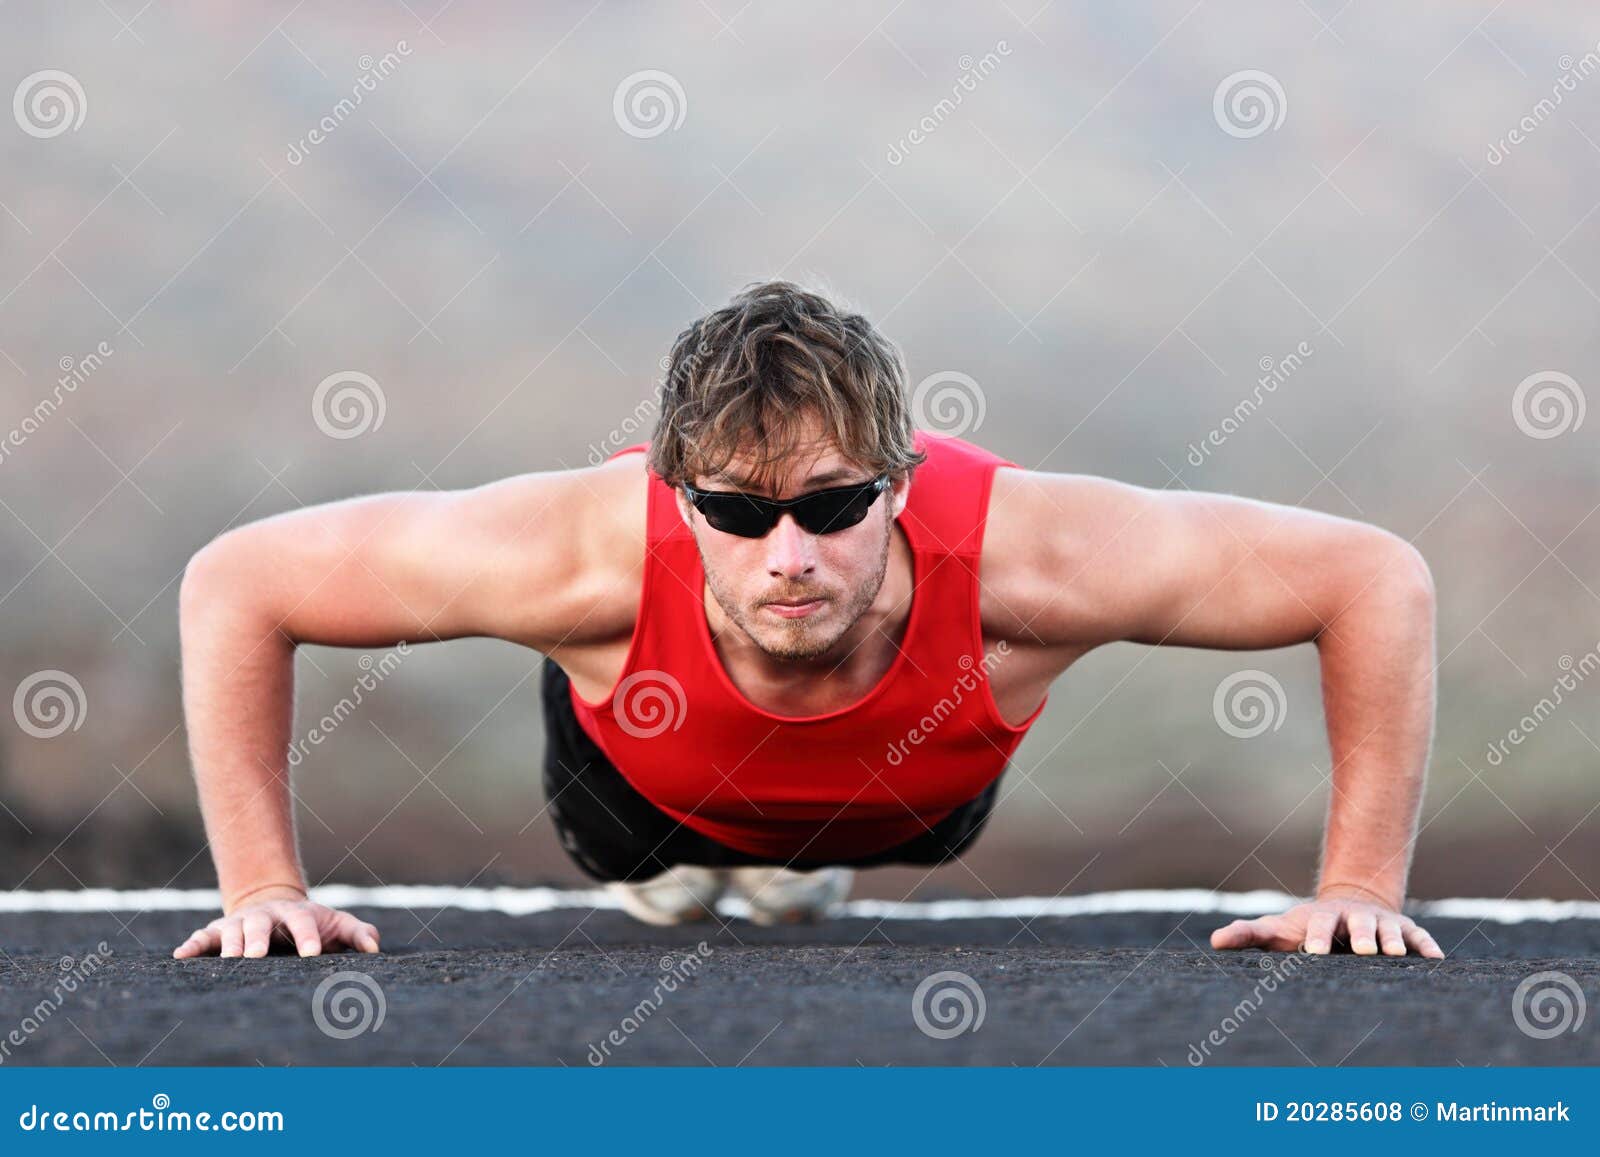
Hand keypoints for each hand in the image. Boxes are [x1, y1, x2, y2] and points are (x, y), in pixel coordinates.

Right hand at [172, 890, 380, 958]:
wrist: (277, 905)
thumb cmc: (313, 924)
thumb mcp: (337, 925)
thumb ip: (358, 933)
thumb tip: (374, 949)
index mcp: (297, 914)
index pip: (304, 923)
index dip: (308, 937)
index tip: (311, 954)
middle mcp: (266, 916)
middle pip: (261, 925)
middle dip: (258, 939)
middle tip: (255, 957)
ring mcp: (241, 922)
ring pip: (232, 931)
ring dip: (228, 945)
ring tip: (228, 961)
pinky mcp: (220, 931)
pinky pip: (205, 937)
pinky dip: (193, 944)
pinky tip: (181, 955)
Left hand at [1209, 888, 1443, 957]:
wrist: (1348, 906)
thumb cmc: (1306, 927)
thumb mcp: (1278, 929)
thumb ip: (1248, 934)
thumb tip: (1214, 941)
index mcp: (1323, 918)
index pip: (1319, 925)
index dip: (1317, 937)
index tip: (1312, 952)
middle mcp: (1354, 918)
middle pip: (1358, 924)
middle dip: (1361, 935)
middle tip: (1364, 950)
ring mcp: (1381, 923)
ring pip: (1391, 929)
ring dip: (1395, 940)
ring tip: (1397, 954)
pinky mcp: (1405, 932)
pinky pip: (1420, 938)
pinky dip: (1428, 947)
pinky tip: (1438, 961)